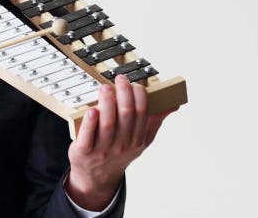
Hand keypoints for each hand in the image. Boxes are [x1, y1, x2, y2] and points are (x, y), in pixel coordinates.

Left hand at [65, 74, 175, 209]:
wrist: (96, 176)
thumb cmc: (118, 152)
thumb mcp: (140, 140)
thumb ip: (154, 121)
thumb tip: (173, 104)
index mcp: (137, 140)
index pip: (142, 114)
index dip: (140, 96)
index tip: (135, 84)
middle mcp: (122, 144)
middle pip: (126, 115)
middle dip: (124, 94)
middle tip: (120, 79)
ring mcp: (103, 149)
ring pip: (108, 123)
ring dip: (107, 103)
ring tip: (106, 88)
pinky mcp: (84, 151)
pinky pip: (88, 136)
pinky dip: (90, 123)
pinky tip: (91, 110)